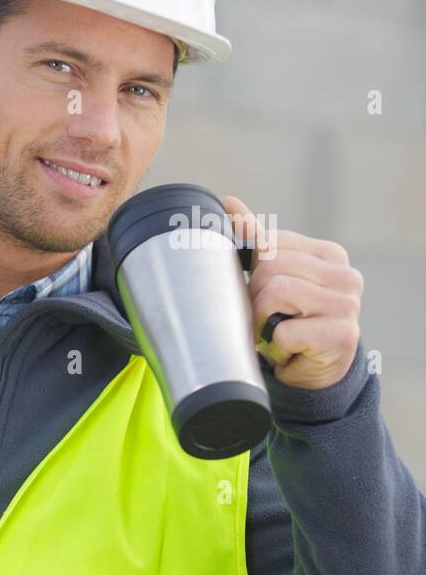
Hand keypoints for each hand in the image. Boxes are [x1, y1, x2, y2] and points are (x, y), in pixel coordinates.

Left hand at [222, 196, 363, 389]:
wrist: (313, 372)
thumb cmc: (291, 321)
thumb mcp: (274, 278)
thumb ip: (255, 240)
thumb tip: (227, 202)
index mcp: (329, 255)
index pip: (269, 244)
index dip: (253, 272)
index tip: (264, 293)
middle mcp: (345, 276)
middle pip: (270, 267)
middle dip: (256, 297)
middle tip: (269, 319)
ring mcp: (347, 305)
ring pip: (274, 294)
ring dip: (262, 321)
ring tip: (277, 332)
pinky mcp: (341, 335)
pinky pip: (283, 331)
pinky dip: (276, 345)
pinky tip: (290, 350)